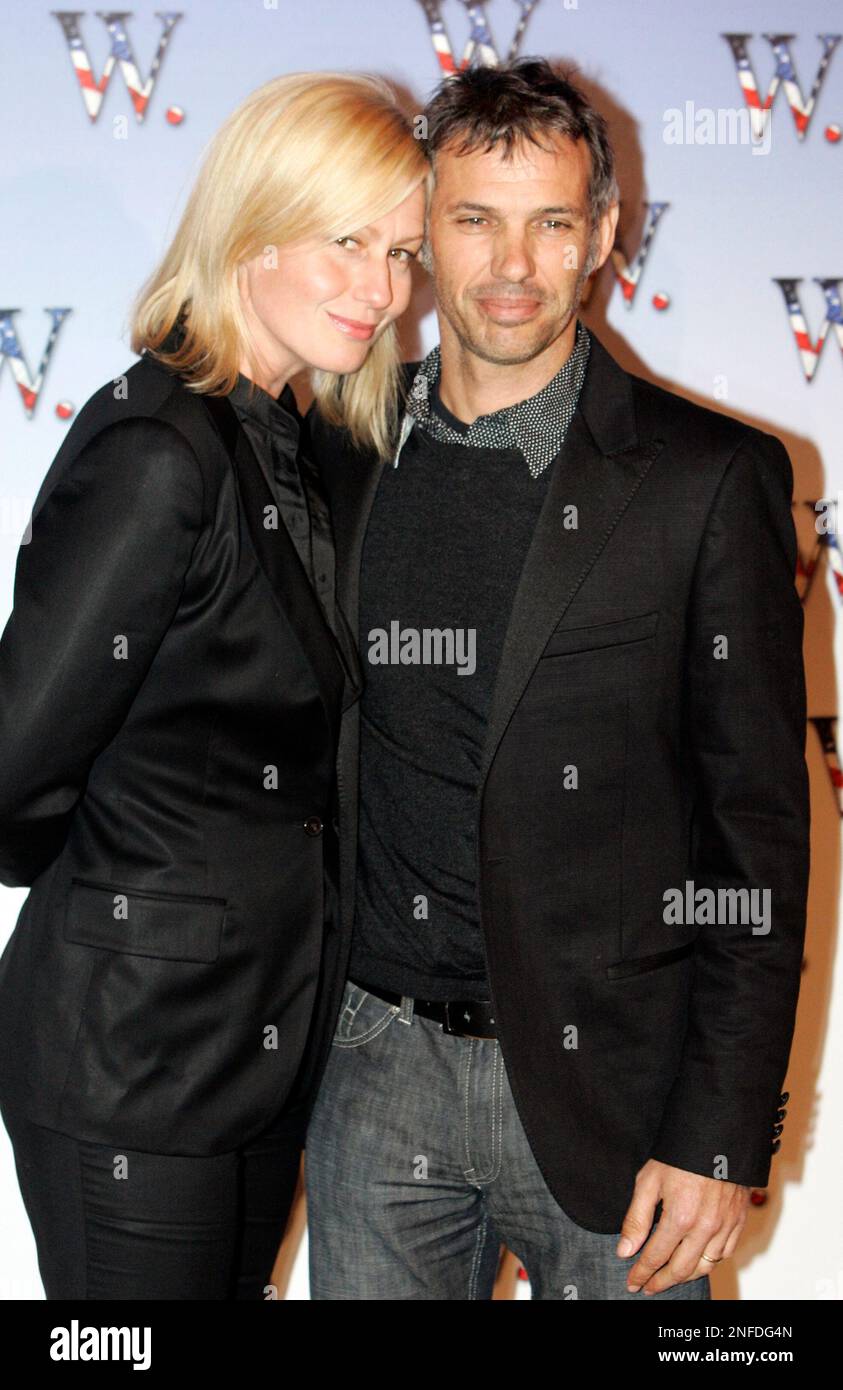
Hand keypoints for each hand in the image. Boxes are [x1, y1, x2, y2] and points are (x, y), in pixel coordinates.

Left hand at [616, 1159, 750, 1293]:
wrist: (716, 1134)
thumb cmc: (679, 1154)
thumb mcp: (648, 1181)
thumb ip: (637, 1219)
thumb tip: (625, 1250)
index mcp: (680, 1217)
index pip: (656, 1257)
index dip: (642, 1272)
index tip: (632, 1281)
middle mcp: (705, 1227)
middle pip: (681, 1269)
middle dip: (661, 1282)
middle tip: (648, 1287)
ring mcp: (725, 1226)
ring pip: (705, 1266)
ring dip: (685, 1276)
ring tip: (669, 1277)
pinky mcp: (738, 1220)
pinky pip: (725, 1253)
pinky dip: (709, 1263)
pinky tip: (697, 1262)